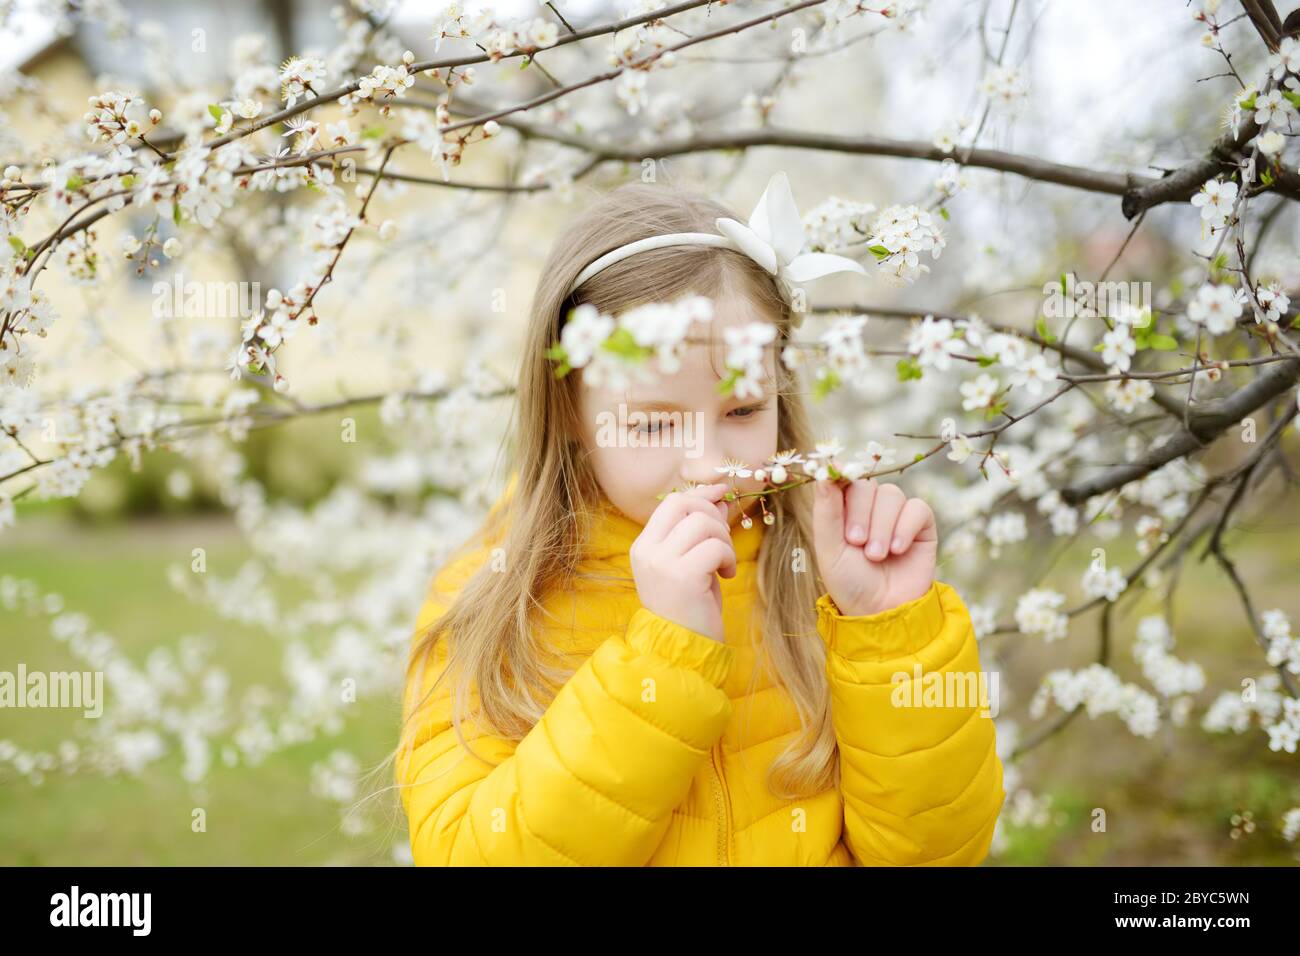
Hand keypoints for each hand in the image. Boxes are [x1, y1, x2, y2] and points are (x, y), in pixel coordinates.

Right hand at [630, 482, 735, 642]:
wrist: (680, 651)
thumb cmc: (689, 608)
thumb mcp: (693, 562)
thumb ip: (701, 531)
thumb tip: (720, 498)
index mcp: (644, 546)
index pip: (671, 502)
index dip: (700, 494)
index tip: (721, 493)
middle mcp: (647, 550)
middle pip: (684, 504)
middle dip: (712, 514)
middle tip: (722, 541)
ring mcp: (661, 562)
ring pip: (703, 522)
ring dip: (723, 539)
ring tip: (723, 563)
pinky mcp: (682, 575)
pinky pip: (715, 546)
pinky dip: (727, 557)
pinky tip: (725, 575)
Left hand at [812, 477, 937, 616]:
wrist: (881, 611)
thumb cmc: (850, 582)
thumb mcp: (830, 549)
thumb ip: (826, 511)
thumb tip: (823, 475)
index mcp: (844, 510)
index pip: (843, 480)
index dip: (842, 484)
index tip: (837, 490)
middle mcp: (870, 508)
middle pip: (867, 485)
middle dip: (861, 514)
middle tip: (857, 543)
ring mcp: (897, 515)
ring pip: (891, 495)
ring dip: (882, 526)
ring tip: (876, 555)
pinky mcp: (921, 525)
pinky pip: (917, 508)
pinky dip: (905, 527)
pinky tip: (897, 550)